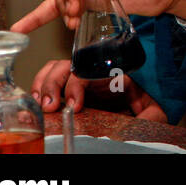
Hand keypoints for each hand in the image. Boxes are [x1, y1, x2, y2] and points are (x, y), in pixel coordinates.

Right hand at [24, 58, 167, 120]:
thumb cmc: (143, 110)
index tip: (73, 106)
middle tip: (50, 107)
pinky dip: (37, 90)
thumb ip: (150, 113)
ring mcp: (79, 84)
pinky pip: (47, 83)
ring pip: (54, 71)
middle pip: (67, 66)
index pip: (90, 70)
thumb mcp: (151, 110)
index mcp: (113, 76)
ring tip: (41, 106)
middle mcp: (93, 76)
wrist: (138, 118)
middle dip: (53, 84)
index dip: (77, 85)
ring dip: (43, 85)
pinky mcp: (66, 95)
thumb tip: (149, 118)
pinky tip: (34, 105)